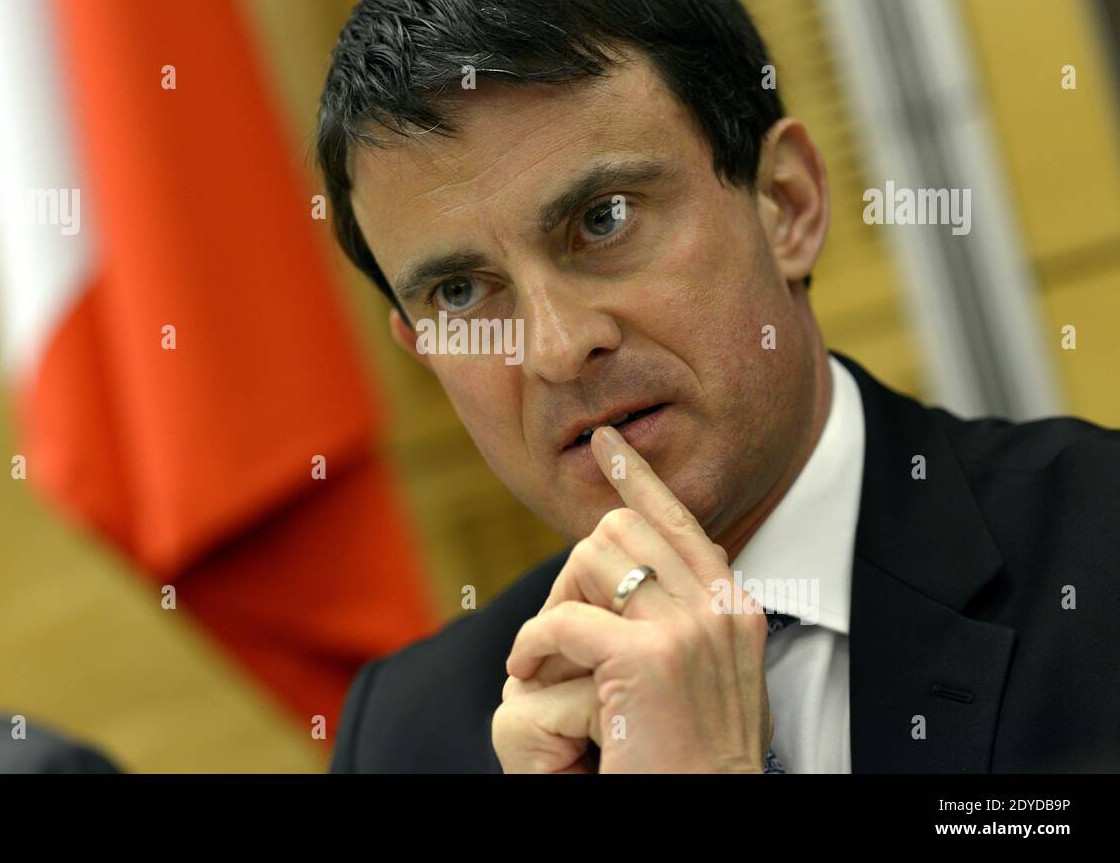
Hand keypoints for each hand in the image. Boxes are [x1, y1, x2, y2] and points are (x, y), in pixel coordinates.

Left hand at [495, 425, 773, 772]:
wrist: (702, 817)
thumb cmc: (689, 762)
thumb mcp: (702, 679)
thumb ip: (680, 621)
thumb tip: (630, 574)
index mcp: (735, 609)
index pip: (680, 522)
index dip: (639, 480)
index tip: (605, 444)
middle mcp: (720, 609)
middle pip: (620, 532)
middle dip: (572, 572)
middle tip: (555, 632)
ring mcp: (688, 631)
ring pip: (591, 560)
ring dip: (551, 607)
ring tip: (542, 662)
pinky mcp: (646, 661)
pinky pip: (561, 620)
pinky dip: (530, 646)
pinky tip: (528, 676)